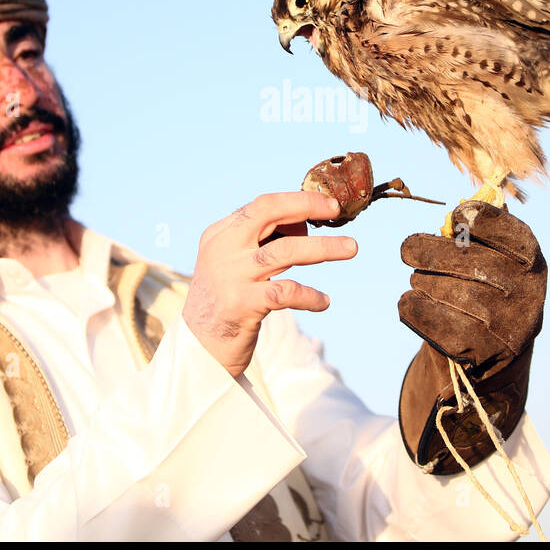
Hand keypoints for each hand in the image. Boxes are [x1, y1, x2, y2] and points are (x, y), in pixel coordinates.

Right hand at [182, 191, 357, 376]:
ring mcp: (230, 276)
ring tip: (351, 248)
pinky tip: (324, 301)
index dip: (297, 201)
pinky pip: (286, 292)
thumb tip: (304, 224)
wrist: (198, 349)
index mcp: (220, 234)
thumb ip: (261, 243)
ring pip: (285, 251)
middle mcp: (222, 249)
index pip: (262, 205)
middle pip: (268, 213)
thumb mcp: (235, 265)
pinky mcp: (241, 304)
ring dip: (323, 249)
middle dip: (306, 206)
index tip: (326, 204)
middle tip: (336, 210)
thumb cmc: (226, 302)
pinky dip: (310, 295)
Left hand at [397, 200, 546, 473]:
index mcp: (530, 257)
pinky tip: (408, 302)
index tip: (450, 222)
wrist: (501, 352)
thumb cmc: (489, 288)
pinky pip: (434, 322)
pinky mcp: (484, 350)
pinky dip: (412, 308)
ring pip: (444, 290)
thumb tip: (450, 218)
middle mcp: (526, 288)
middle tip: (408, 251)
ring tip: (417, 281)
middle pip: (460, 258)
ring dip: (420, 282)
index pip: (490, 223)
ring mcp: (508, 322)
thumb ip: (475, 235)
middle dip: (426, 252)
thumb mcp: (495, 257)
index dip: (464, 218)